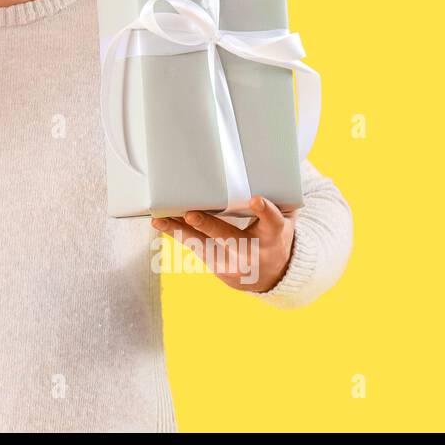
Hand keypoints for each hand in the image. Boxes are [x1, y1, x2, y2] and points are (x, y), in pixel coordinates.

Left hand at [151, 197, 297, 293]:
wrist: (271, 276)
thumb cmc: (274, 236)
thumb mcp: (284, 220)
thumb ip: (279, 199)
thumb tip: (271, 167)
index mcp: (273, 236)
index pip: (272, 221)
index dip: (265, 210)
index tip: (255, 199)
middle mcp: (253, 252)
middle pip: (230, 238)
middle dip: (209, 226)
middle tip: (192, 215)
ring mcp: (232, 262)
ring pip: (203, 246)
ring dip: (180, 231)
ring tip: (160, 219)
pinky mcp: (216, 267)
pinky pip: (194, 248)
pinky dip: (178, 234)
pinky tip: (161, 223)